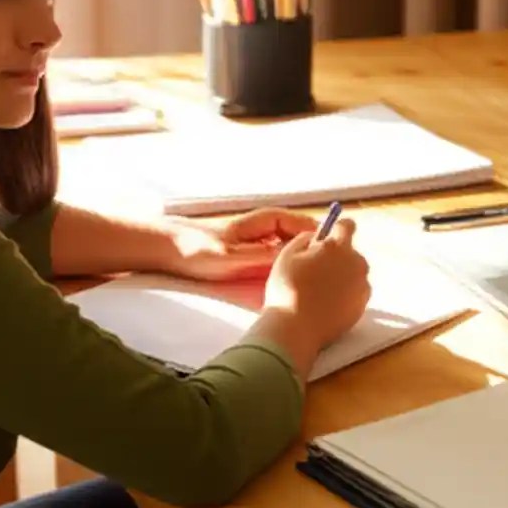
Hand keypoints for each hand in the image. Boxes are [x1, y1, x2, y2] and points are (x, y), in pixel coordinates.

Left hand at [162, 208, 318, 281]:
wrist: (173, 251)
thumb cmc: (201, 250)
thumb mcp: (235, 256)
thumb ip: (264, 256)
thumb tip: (296, 257)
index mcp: (266, 220)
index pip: (305, 224)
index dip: (322, 239)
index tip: (334, 256)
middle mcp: (267, 228)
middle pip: (302, 239)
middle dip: (316, 254)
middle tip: (330, 273)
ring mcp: (262, 242)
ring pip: (292, 252)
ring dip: (302, 264)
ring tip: (315, 283)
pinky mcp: (254, 257)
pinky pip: (280, 261)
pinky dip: (288, 271)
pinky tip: (290, 287)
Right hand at [263, 218, 371, 349]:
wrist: (296, 329)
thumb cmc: (288, 289)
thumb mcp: (287, 256)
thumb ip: (304, 239)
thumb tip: (316, 237)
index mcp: (337, 246)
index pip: (346, 225)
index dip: (336, 229)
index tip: (326, 239)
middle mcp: (356, 262)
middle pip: (350, 252)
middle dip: (337, 257)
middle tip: (315, 272)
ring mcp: (362, 285)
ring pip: (354, 273)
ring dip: (342, 276)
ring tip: (320, 292)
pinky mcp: (363, 305)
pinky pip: (356, 292)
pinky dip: (346, 294)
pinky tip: (327, 305)